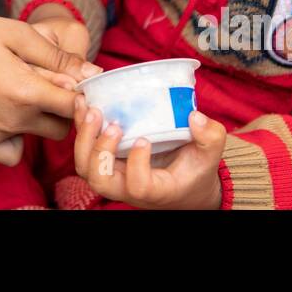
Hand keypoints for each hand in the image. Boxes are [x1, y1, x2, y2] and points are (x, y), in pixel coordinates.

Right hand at [0, 9, 102, 166]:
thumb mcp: (16, 33)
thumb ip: (57, 58)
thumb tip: (94, 75)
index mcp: (25, 90)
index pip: (76, 106)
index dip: (83, 93)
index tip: (76, 81)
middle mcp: (11, 120)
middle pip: (61, 126)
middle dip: (61, 107)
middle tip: (43, 83)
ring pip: (37, 138)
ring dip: (39, 121)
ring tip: (18, 92)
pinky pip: (12, 153)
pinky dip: (16, 139)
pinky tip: (5, 114)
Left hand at [72, 95, 225, 208]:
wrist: (184, 184)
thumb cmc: (196, 171)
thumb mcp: (209, 155)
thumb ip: (210, 137)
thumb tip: (195, 117)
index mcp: (155, 190)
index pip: (137, 186)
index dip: (136, 164)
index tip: (145, 140)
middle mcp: (128, 187)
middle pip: (100, 179)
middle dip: (98, 150)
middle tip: (110, 122)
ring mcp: (115, 175)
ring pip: (85, 166)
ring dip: (84, 137)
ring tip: (91, 108)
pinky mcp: (107, 160)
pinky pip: (86, 148)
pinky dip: (81, 126)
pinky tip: (84, 102)